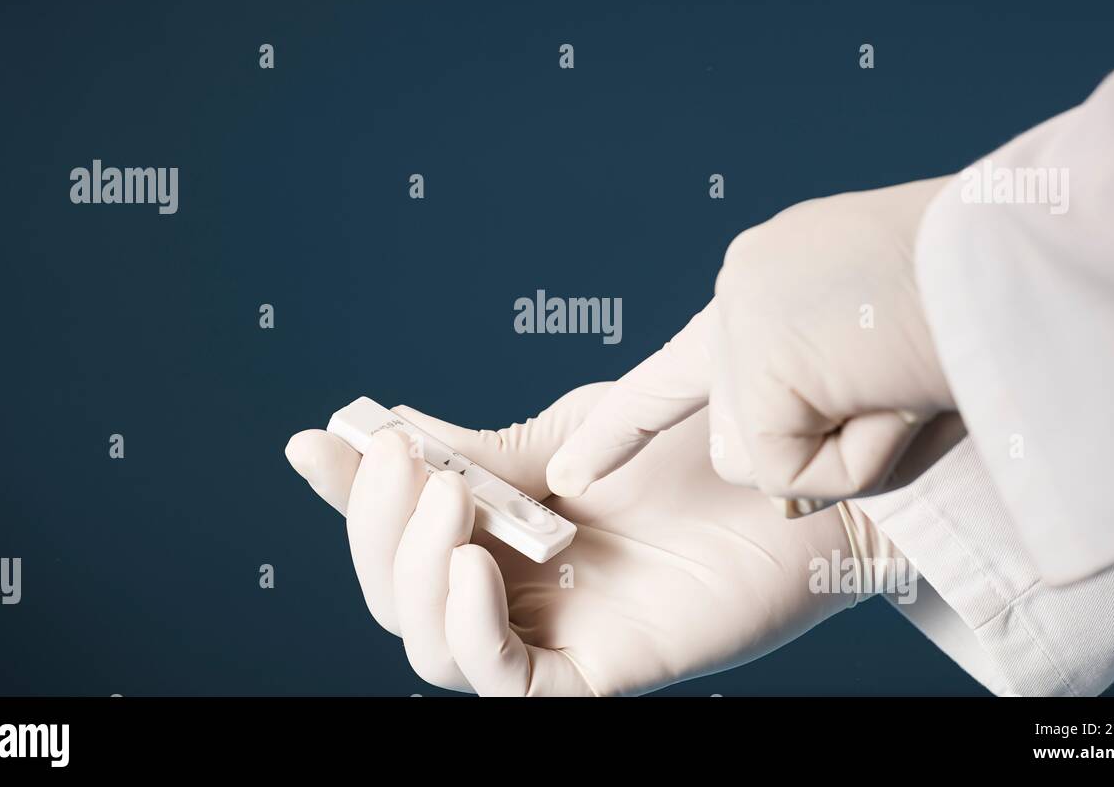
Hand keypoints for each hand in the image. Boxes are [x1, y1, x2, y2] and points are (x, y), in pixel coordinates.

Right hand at [285, 384, 863, 695]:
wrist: (798, 475)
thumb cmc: (697, 450)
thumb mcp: (573, 435)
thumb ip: (481, 453)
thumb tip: (384, 432)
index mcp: (500, 529)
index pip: (399, 527)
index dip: (349, 494)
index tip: (316, 442)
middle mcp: (515, 589)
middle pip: (395, 595)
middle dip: (376, 529)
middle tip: (398, 462)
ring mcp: (552, 634)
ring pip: (430, 647)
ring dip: (412, 575)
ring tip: (445, 503)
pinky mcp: (596, 672)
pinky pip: (503, 681)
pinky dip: (469, 629)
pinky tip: (474, 564)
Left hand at [546, 177, 961, 510]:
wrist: (1034, 253)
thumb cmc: (993, 306)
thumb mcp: (895, 352)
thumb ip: (824, 406)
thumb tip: (774, 488)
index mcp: (777, 279)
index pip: (681, 367)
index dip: (625, 425)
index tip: (575, 470)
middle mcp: (743, 284)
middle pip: (743, 437)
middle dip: (823, 445)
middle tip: (908, 379)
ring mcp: (740, 316)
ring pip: (764, 459)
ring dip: (853, 449)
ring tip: (915, 373)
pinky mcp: (754, 360)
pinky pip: (789, 475)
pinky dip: (860, 462)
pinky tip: (900, 391)